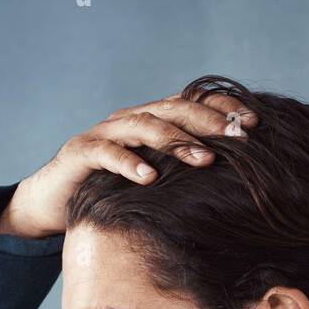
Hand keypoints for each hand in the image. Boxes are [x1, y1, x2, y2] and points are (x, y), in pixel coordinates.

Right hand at [0, 91, 258, 237]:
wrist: (53, 203)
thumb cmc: (111, 196)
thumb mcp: (153, 186)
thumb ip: (182, 178)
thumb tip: (232, 191)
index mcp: (151, 122)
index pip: (191, 105)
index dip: (221, 110)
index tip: (254, 124)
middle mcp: (130, 120)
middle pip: (174, 110)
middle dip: (209, 123)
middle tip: (239, 138)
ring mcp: (105, 134)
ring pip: (145, 127)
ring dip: (176, 142)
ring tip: (205, 160)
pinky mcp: (81, 153)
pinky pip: (107, 153)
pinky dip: (128, 163)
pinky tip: (150, 178)